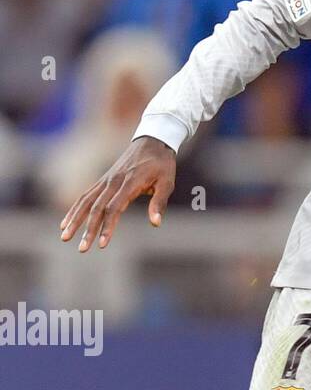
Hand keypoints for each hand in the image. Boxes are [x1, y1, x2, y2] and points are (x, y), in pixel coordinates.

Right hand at [59, 136, 176, 251]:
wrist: (153, 140)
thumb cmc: (162, 163)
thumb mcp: (167, 181)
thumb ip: (159, 202)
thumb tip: (156, 223)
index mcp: (130, 183)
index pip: (114, 208)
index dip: (107, 227)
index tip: (103, 244)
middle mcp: (113, 182)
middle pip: (97, 208)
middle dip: (88, 230)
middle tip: (82, 249)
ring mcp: (106, 180)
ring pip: (86, 202)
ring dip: (74, 220)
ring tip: (64, 237)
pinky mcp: (103, 180)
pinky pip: (85, 195)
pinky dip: (74, 208)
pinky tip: (65, 222)